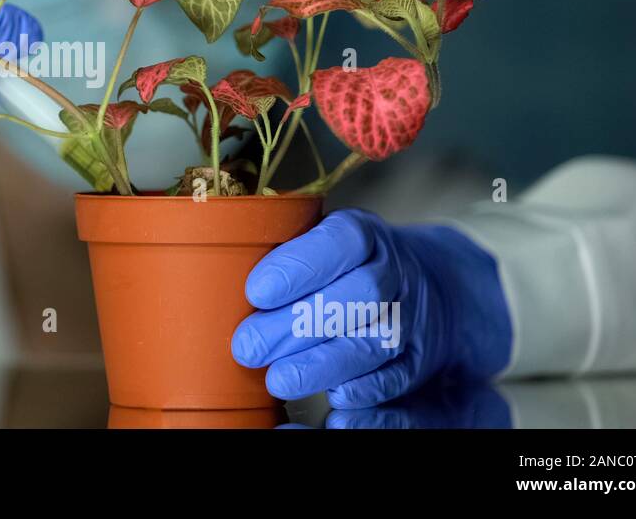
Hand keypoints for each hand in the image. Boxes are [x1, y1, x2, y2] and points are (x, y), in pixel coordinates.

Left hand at [230, 208, 511, 407]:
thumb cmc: (337, 265)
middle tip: (248, 347)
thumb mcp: (312, 238)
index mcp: (363, 235)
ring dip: (324, 365)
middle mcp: (392, 273)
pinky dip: (365, 392)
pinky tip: (334, 401)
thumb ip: (278, 255)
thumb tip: (217, 280)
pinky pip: (396, 377)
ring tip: (278, 380)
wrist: (417, 286)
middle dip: (300, 324)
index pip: (342, 240)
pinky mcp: (413, 358)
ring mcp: (407, 317)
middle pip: (360, 296)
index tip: (255, 292)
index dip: (299, 265)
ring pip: (375, 341)